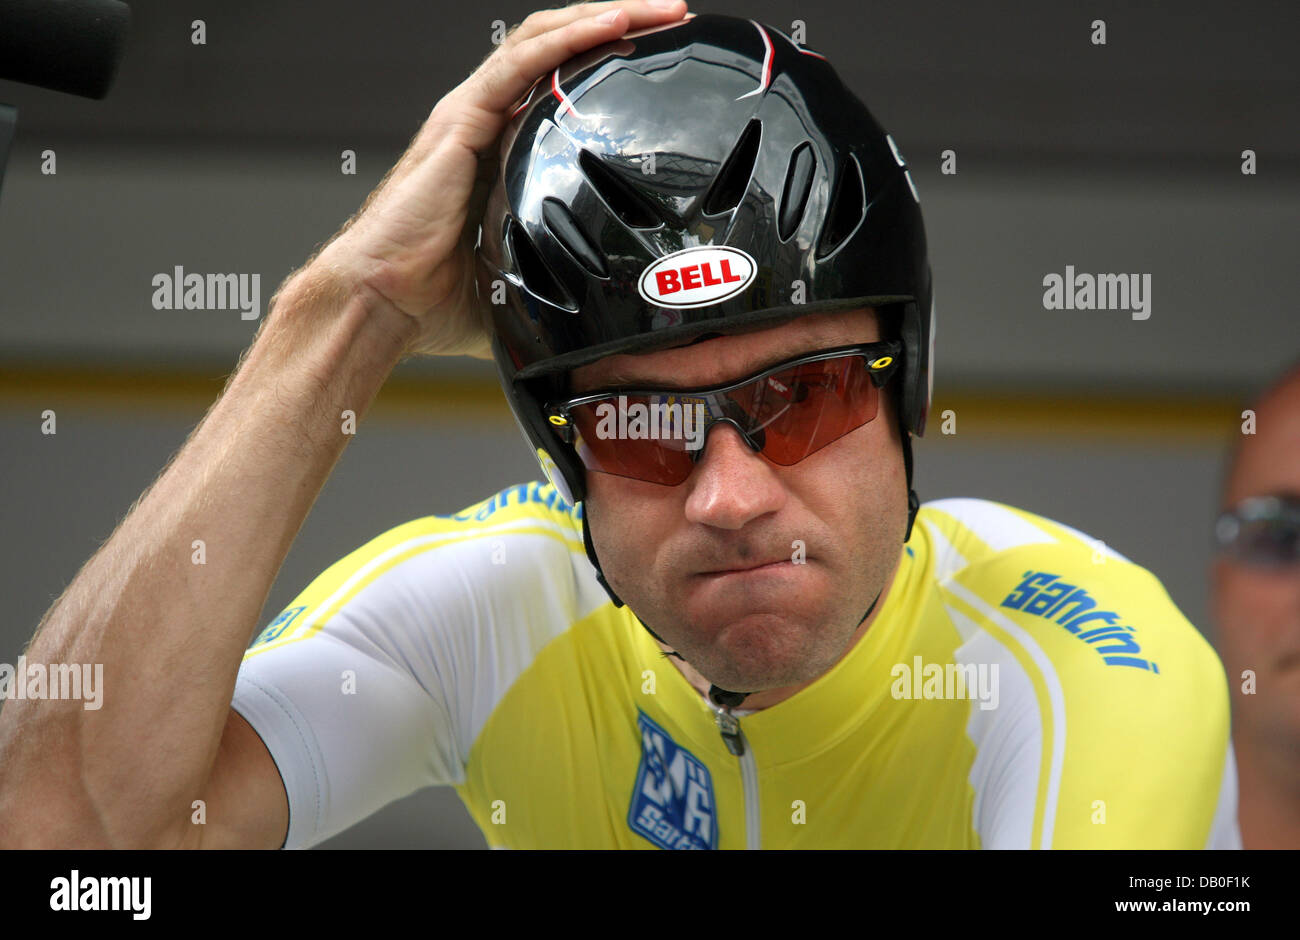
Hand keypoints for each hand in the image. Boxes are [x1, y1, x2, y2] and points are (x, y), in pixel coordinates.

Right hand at [306, 0, 690, 357]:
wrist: (384, 300)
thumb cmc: (433, 297)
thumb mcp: (521, 285)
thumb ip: (558, 285)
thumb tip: (601, 327)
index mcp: (501, 150)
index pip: (561, 84)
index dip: (609, 62)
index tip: (664, 62)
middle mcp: (487, 120)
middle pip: (559, 49)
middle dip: (621, 23)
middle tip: (674, 20)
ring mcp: (473, 114)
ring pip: (544, 40)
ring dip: (605, 15)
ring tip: (658, 9)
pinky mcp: (462, 120)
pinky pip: (521, 62)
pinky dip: (569, 37)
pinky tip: (614, 23)